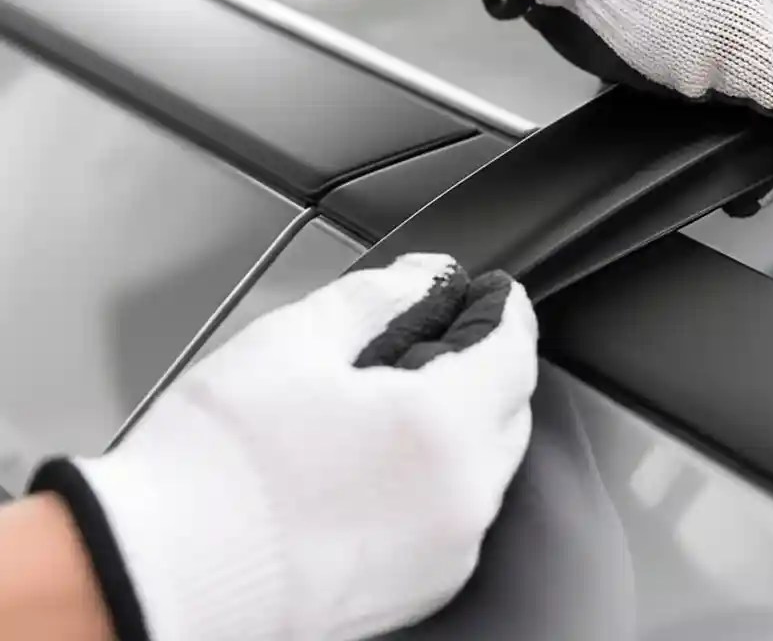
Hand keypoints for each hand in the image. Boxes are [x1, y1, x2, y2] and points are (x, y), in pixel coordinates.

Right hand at [30, 254, 537, 639]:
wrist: (162, 579)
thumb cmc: (213, 471)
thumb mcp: (292, 343)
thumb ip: (379, 297)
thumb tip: (428, 278)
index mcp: (441, 427)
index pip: (515, 351)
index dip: (504, 311)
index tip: (492, 294)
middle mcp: (462, 496)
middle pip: (508, 411)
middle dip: (484, 369)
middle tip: (434, 344)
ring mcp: (447, 551)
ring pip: (487, 467)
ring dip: (461, 429)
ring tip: (387, 411)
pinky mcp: (424, 589)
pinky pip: (457, 518)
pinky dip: (438, 484)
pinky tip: (376, 470)